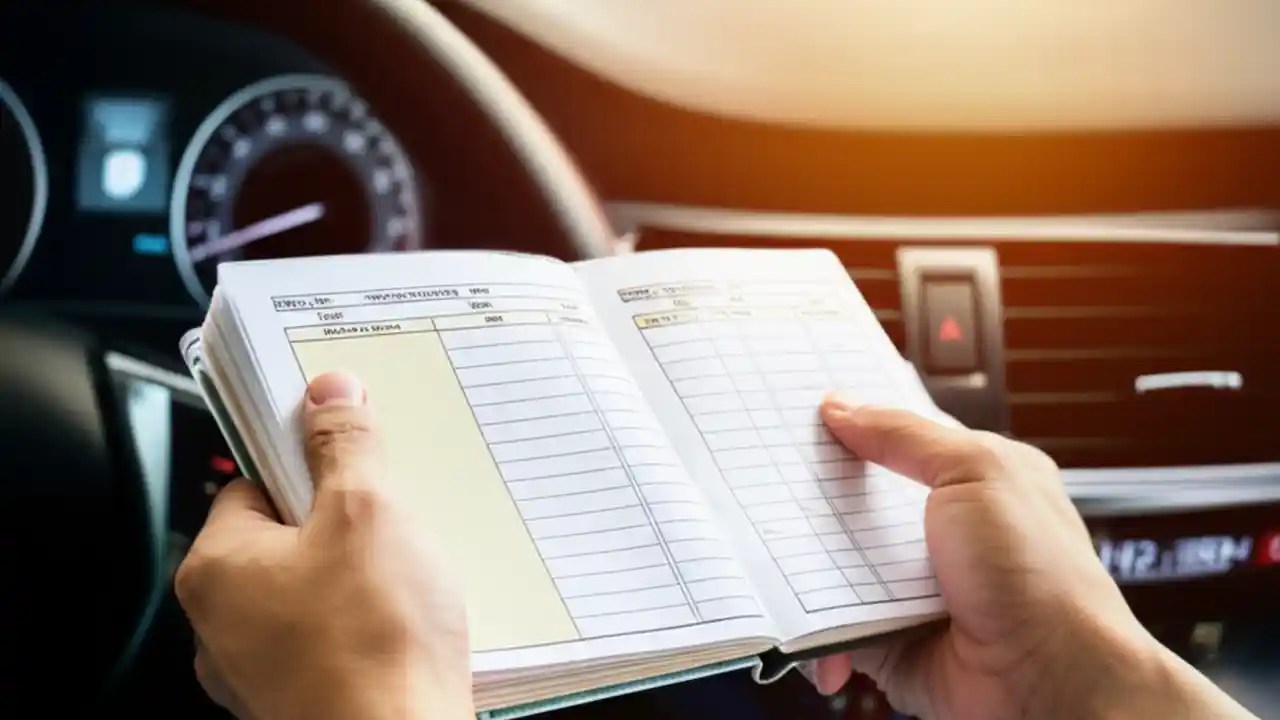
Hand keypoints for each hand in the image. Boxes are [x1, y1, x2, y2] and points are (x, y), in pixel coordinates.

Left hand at [175, 372, 472, 719]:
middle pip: (284, 539)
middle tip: (392, 526)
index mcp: (217, 569)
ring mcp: (258, 670)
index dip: (308, 466)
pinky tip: (403, 627)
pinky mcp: (299, 699)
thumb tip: (329, 395)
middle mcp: (220, 624)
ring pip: (310, 591)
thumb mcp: (368, 514)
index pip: (252, 484)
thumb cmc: (374, 646)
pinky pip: (329, 639)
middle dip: (343, 526)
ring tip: (405, 580)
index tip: (351, 459)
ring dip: (357, 577)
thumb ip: (345, 447)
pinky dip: (363, 626)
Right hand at [809, 393, 1253, 719]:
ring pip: (834, 561)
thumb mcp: (975, 472)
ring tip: (777, 553)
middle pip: (855, 499)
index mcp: (973, 480)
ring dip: (808, 563)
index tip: (800, 412)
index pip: (899, 439)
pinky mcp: (888, 636)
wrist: (1048, 681)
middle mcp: (941, 532)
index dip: (853, 425)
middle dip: (814, 495)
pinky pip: (832, 623)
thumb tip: (842, 407)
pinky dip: (815, 629)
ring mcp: (911, 585)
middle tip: (770, 478)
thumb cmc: (1040, 577)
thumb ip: (904, 436)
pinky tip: (808, 625)